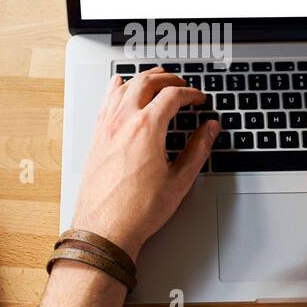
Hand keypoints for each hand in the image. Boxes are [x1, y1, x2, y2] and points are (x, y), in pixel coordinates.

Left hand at [71, 67, 218, 261]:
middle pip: (147, 82)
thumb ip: (198, 149)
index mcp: (147, 128)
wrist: (105, 229)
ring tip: (156, 78)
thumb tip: (209, 130)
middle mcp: (124, 121)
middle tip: (181, 83)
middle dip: (168, 79)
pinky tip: (120, 85)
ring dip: (143, 78)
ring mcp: (106, 127)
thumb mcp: (179, 181)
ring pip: (125, 86)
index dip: (190, 94)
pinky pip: (106, 101)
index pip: (172, 95)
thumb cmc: (137, 211)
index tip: (198, 99)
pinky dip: (117, 88)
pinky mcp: (96, 137)